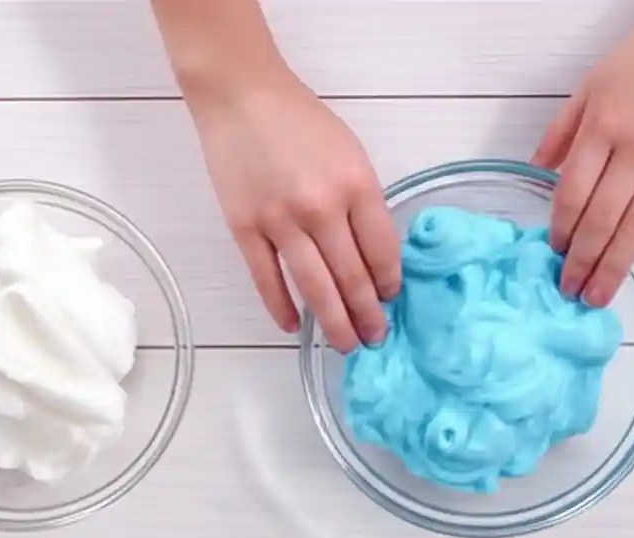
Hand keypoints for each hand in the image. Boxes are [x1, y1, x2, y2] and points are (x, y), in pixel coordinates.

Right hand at [188, 69, 398, 352]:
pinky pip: (267, 280)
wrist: (242, 97)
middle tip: (375, 337)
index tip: (391, 300)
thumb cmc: (302, 122)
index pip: (382, 251)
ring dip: (334, 323)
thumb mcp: (351, 154)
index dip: (390, 283)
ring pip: (315, 288)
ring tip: (346, 344)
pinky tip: (293, 326)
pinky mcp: (244, 228)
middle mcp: (322, 208)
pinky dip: (281, 307)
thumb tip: (374, 255)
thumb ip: (364, 202)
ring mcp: (280, 221)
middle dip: (367, 315)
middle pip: (352, 278)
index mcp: (357, 186)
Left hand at [532, 0, 633, 305]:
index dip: (559, 230)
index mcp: (603, 126)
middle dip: (581, 263)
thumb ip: (563, 130)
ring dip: (615, 268)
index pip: (572, 194)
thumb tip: (536, 171)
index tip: (554, 254)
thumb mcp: (593, 83)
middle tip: (571, 292)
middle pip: (601, 220)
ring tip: (599, 296)